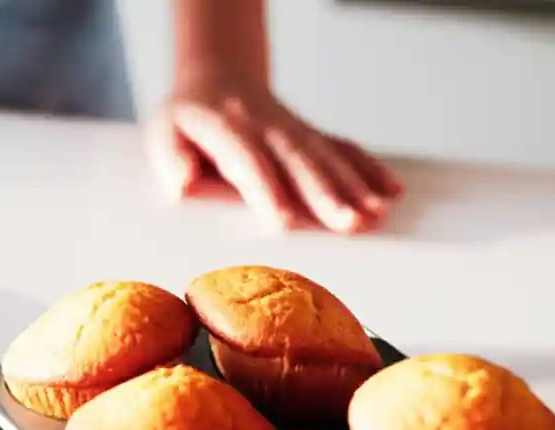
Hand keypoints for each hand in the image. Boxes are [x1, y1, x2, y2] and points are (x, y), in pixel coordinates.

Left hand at [146, 77, 402, 233]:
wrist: (217, 81)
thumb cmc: (186, 121)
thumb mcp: (163, 133)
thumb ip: (171, 159)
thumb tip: (183, 183)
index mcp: (225, 127)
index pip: (248, 160)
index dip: (267, 190)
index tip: (283, 221)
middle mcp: (266, 126)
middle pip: (298, 161)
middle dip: (326, 194)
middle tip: (348, 223)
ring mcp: (293, 130)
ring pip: (326, 156)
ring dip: (355, 186)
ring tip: (375, 214)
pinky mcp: (310, 136)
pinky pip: (343, 148)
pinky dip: (369, 168)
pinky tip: (391, 191)